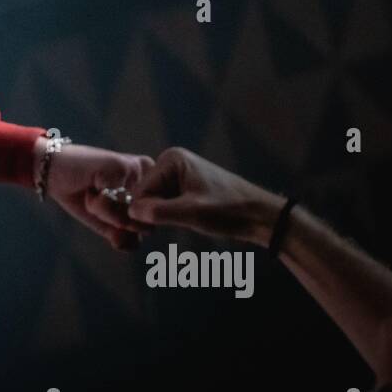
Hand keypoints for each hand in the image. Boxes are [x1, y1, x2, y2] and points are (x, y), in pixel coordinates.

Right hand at [42, 141, 154, 250]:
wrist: (52, 169)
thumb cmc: (79, 194)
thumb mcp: (104, 221)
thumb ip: (123, 237)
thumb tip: (134, 244)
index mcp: (150, 186)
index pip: (147, 228)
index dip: (118, 225)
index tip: (104, 204)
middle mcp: (149, 175)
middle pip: (139, 225)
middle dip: (112, 220)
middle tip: (97, 197)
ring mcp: (136, 169)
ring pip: (127, 216)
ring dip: (102, 212)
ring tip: (93, 191)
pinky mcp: (121, 166)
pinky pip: (112, 207)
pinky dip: (95, 204)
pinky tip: (89, 185)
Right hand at [125, 147, 281, 246]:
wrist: (261, 216)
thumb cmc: (229, 210)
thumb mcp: (191, 213)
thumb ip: (158, 211)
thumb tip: (130, 212)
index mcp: (172, 160)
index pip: (140, 189)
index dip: (140, 211)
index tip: (146, 231)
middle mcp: (172, 163)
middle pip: (145, 193)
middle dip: (148, 213)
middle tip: (157, 232)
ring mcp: (178, 175)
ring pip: (153, 200)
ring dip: (158, 216)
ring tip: (172, 226)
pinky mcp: (185, 188)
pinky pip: (164, 202)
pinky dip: (166, 216)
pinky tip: (177, 223)